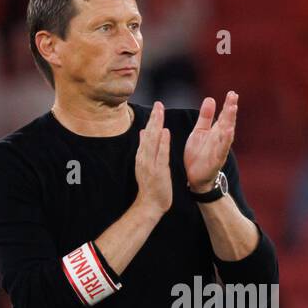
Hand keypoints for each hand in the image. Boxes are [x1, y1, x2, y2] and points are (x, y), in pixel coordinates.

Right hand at [134, 100, 171, 214]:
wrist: (150, 204)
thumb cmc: (150, 185)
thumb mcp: (145, 163)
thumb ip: (145, 147)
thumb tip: (143, 131)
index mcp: (142, 155)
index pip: (146, 134)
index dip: (152, 119)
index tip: (157, 106)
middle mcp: (144, 157)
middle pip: (148, 134)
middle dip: (153, 118)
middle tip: (158, 103)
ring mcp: (150, 164)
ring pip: (152, 141)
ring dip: (156, 125)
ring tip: (159, 111)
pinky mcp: (157, 171)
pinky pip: (160, 154)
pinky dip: (162, 143)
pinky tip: (165, 132)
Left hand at [184, 91, 237, 191]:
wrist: (195, 177)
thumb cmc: (199, 154)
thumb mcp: (199, 132)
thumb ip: (205, 117)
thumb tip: (210, 98)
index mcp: (216, 131)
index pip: (223, 115)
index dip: (228, 104)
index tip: (232, 93)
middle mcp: (220, 138)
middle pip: (227, 121)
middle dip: (230, 109)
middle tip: (233, 96)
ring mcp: (220, 148)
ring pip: (227, 132)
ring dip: (230, 121)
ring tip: (232, 108)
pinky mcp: (217, 159)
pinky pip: (223, 148)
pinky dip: (226, 139)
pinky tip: (228, 130)